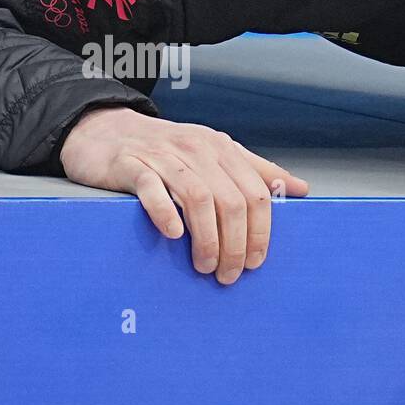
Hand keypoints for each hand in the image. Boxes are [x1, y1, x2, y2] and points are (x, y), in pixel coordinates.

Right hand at [60, 106, 309, 282]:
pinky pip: (152, 188)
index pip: (255, 193)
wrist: (104, 130)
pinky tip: (173, 235)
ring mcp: (163, 155)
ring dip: (206, 238)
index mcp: (222, 149)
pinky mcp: (131, 164)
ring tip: (204, 266)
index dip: (261, 231)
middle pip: (230, 201)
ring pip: (197, 198)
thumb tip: (301, 189)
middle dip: (235, 244)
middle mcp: (197, 148)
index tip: (257, 261)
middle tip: (229, 273)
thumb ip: (257, 171)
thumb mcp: (217, 154)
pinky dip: (165, 212)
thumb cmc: (167, 150)